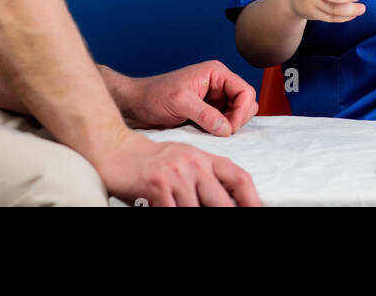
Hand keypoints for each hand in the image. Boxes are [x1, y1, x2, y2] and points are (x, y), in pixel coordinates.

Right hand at [92, 129, 261, 206]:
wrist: (117, 150)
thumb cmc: (153, 159)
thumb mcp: (186, 159)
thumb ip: (207, 177)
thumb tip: (230, 199)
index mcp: (205, 158)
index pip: (238, 177)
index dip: (252, 199)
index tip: (258, 211)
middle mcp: (194, 165)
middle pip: (221, 202)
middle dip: (227, 215)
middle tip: (232, 225)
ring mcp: (176, 175)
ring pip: (196, 211)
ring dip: (194, 215)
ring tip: (188, 211)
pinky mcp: (157, 186)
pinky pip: (172, 212)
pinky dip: (174, 215)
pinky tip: (171, 213)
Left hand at [122, 60, 257, 136]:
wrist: (135, 105)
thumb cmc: (153, 96)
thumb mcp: (180, 102)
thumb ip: (205, 114)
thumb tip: (227, 129)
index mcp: (216, 73)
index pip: (245, 92)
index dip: (242, 111)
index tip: (230, 128)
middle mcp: (219, 84)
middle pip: (246, 104)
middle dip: (237, 120)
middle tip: (221, 133)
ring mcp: (214, 100)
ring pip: (237, 116)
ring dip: (229, 127)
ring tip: (212, 134)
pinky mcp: (208, 114)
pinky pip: (224, 124)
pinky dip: (221, 132)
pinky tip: (208, 136)